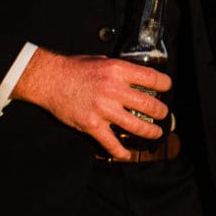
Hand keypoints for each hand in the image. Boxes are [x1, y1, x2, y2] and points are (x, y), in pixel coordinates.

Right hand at [13, 49, 170, 158]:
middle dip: (161, 112)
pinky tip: (126, 154)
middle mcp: (113, 89)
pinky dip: (121, 151)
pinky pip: (111, 143)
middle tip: (163, 115)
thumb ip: (119, 70)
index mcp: (117, 71)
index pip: (152, 78)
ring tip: (155, 133)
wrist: (48, 79)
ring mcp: (103, 109)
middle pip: (149, 105)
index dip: (165, 84)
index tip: (167, 88)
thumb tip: (135, 77)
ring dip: (150, 132)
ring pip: (136, 126)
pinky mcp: (92, 124)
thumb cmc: (73, 68)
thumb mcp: (101, 60)